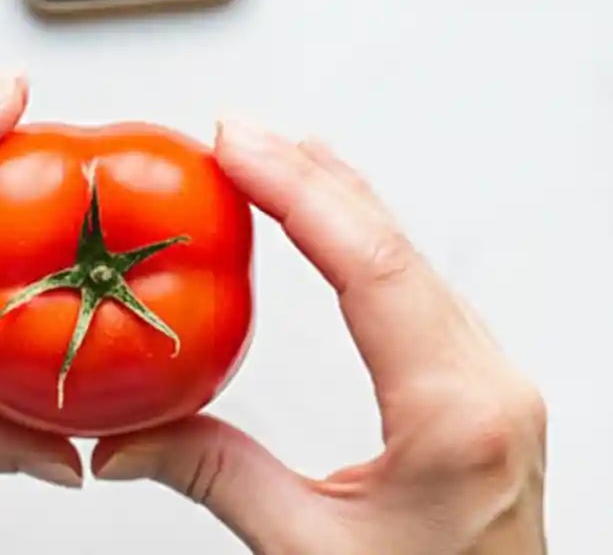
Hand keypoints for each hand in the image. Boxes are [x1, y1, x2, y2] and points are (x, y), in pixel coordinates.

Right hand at [93, 122, 547, 553]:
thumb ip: (216, 479)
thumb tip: (121, 439)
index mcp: (455, 415)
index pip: (373, 268)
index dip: (298, 193)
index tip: (236, 145)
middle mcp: (488, 384)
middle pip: (395, 245)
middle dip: (309, 176)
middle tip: (234, 133)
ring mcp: (491, 382)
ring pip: (411, 259)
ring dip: (338, 200)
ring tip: (270, 155)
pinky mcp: (479, 389)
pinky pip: (419, 288)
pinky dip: (362, 240)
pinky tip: (328, 221)